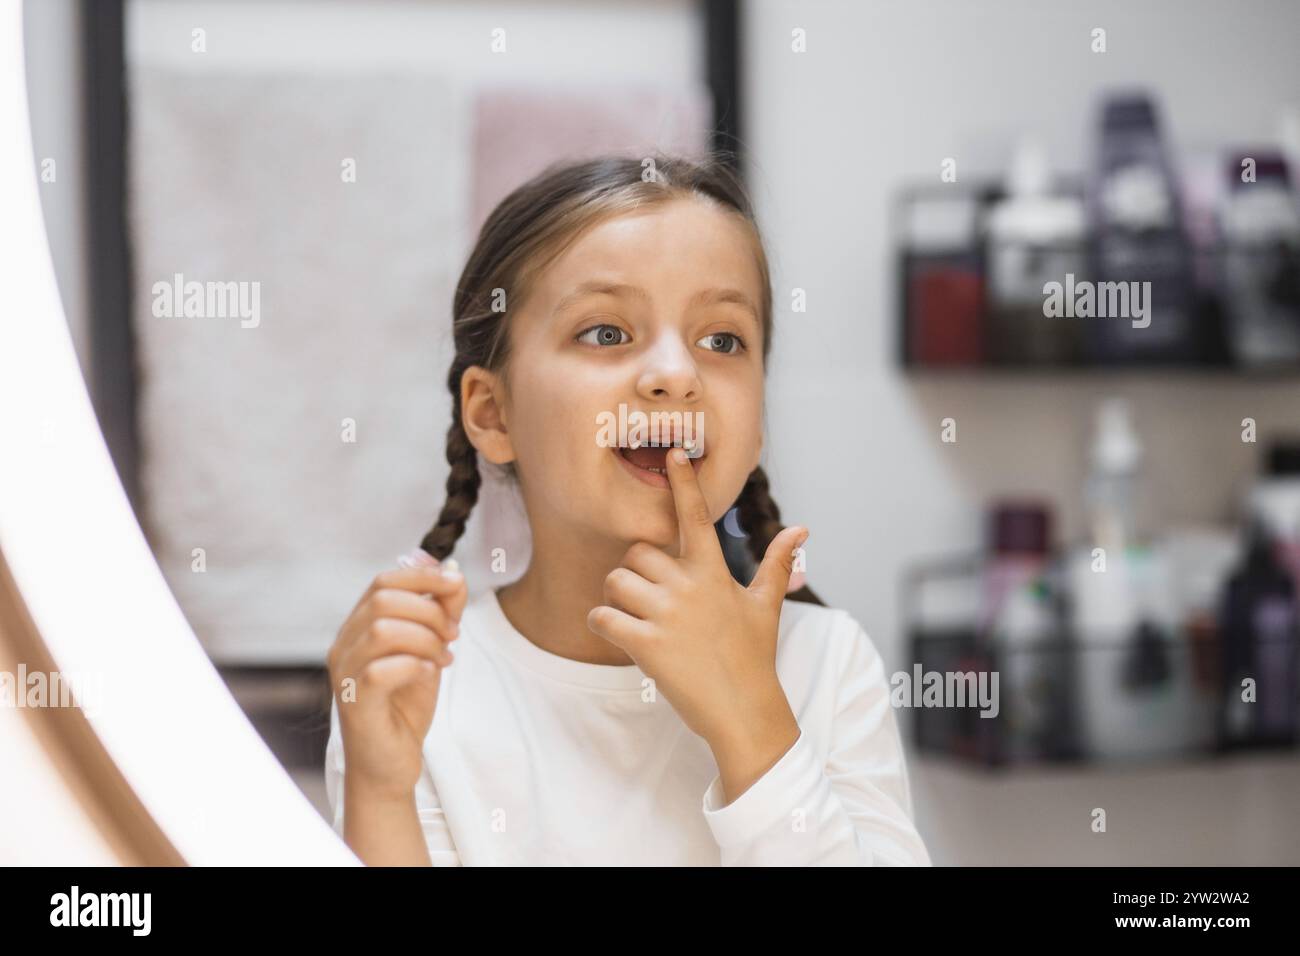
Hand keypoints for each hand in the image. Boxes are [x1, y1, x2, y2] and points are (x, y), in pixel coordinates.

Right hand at [327, 552, 467, 798]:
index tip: (457, 586)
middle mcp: (344, 646)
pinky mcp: (355, 704)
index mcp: (358, 628)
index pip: (382, 581)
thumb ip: (441, 612)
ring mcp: (345, 675)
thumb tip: (452, 570)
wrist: (391, 764)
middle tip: (453, 635)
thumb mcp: (431, 651)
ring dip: (425, 638)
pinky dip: (415, 666)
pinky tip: (429, 676)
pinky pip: (381, 670)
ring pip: (382, 630)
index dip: (423, 576)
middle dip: (429, 610)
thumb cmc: (405, 706)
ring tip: (444, 658)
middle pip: (382, 599)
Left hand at [587, 447, 807, 774]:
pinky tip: (619, 633)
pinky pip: (603, 616)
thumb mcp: (766, 606)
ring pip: (615, 582)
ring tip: (637, 618)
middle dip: (636, 572)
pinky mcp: (646, 644)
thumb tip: (802, 529)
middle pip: (637, 552)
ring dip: (617, 598)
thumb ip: (777, 563)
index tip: (673, 454)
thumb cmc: (754, 656)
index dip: (684, 483)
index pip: (695, 517)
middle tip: (651, 597)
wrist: (744, 711)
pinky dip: (602, 622)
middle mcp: (689, 588)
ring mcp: (666, 615)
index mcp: (715, 573)